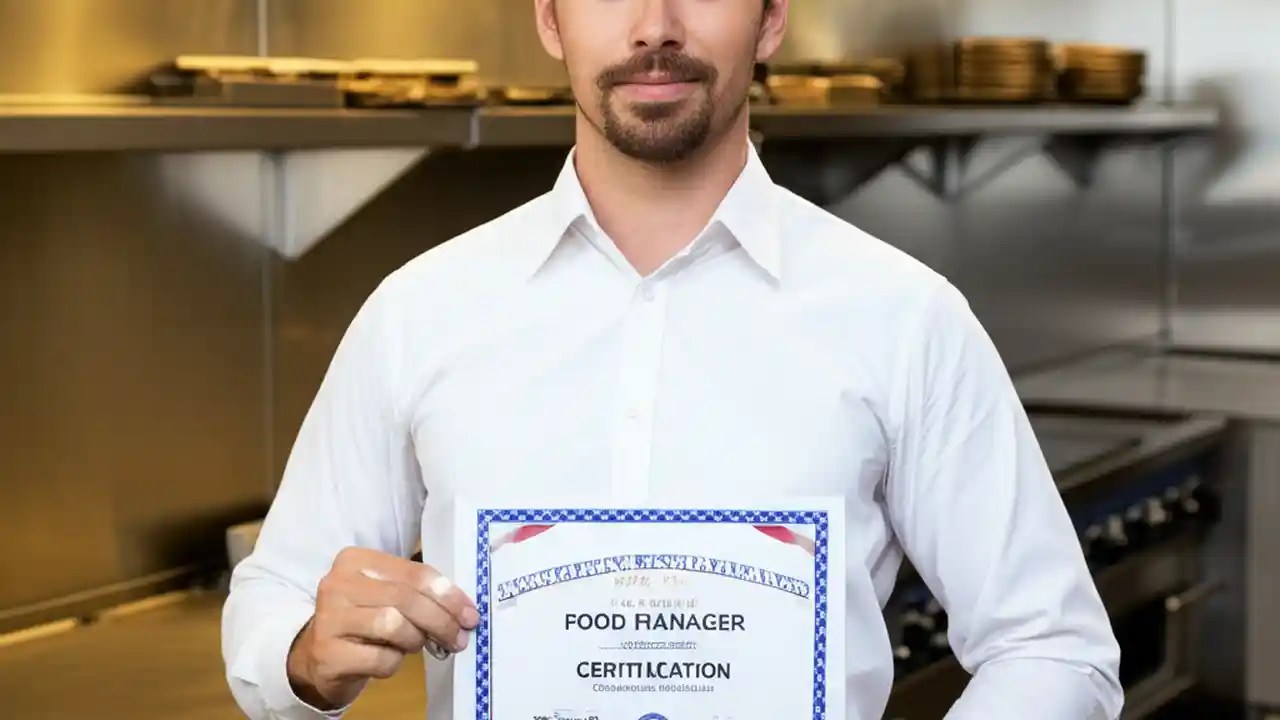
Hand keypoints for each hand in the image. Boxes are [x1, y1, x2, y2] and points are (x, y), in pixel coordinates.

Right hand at [286, 547, 478, 709]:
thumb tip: (464, 609)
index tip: (470, 614)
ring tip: (416, 645)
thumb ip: (418, 593)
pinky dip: (394, 663)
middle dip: (441, 620)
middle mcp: (337, 583)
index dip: (449, 595)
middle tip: (459, 638)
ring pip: (394, 625)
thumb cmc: (362, 619)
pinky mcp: (328, 653)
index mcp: (356, 560)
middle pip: (406, 599)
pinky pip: (380, 658)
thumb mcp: (386, 595)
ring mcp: (329, 618)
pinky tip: (389, 660)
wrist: (318, 656)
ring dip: (415, 640)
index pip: (415, 573)